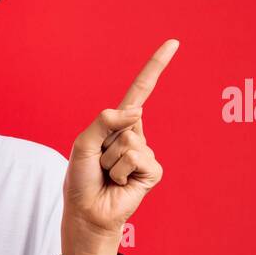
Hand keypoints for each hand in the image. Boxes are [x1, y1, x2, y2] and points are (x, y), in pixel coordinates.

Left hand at [63, 39, 176, 253]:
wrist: (87, 212)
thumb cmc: (82, 179)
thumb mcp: (84, 143)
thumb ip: (104, 120)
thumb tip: (136, 110)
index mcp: (119, 124)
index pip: (141, 90)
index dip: (156, 67)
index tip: (173, 43)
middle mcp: (135, 135)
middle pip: (125, 120)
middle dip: (103, 143)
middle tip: (99, 164)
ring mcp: (146, 153)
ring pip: (128, 141)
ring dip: (109, 160)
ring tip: (107, 175)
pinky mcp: (153, 170)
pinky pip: (135, 157)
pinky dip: (120, 171)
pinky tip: (120, 183)